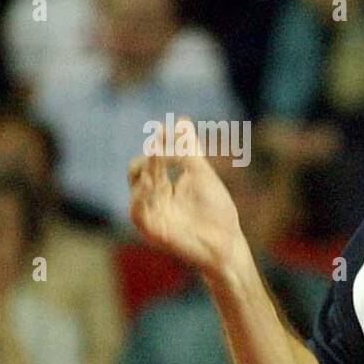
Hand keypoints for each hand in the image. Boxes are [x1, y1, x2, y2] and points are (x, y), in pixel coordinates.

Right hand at [128, 118, 246, 278]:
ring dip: (146, 173)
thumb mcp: (201, 174)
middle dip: (150, 158)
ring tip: (157, 159)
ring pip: (136, 189)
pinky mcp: (153, 230)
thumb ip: (189, 149)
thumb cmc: (216, 211)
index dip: (157, 145)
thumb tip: (180, 120)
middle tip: (161, 146)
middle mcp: (154, 198)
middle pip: (138, 171)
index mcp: (163, 185)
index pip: (151, 160)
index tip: (164, 129)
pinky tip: (151, 183)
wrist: (226, 242)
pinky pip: (137, 213)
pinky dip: (141, 197)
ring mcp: (152, 214)